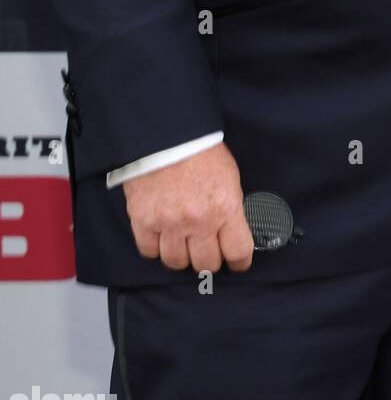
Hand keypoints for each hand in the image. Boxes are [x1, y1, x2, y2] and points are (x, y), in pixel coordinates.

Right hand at [122, 142, 253, 273]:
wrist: (166, 136)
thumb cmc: (201, 152)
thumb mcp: (229, 178)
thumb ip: (230, 209)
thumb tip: (233, 232)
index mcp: (226, 207)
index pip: (238, 251)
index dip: (239, 262)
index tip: (237, 263)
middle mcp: (199, 221)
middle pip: (206, 264)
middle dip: (209, 260)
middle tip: (207, 251)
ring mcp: (169, 223)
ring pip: (176, 263)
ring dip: (182, 256)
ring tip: (183, 244)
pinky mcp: (143, 221)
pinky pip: (149, 252)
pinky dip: (156, 248)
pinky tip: (162, 237)